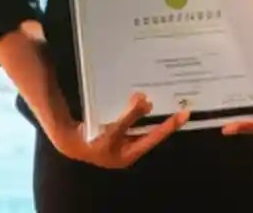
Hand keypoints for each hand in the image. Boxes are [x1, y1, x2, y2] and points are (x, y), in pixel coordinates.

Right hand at [51, 92, 189, 168]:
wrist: (67, 140)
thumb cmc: (90, 139)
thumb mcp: (112, 130)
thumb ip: (130, 116)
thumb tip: (146, 101)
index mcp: (131, 153)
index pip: (155, 137)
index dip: (170, 125)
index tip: (184, 114)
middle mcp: (129, 148)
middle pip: (150, 132)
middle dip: (162, 119)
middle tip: (177, 105)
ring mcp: (121, 140)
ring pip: (140, 125)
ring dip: (148, 112)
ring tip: (161, 98)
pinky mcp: (114, 131)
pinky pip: (130, 120)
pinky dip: (135, 110)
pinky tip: (139, 99)